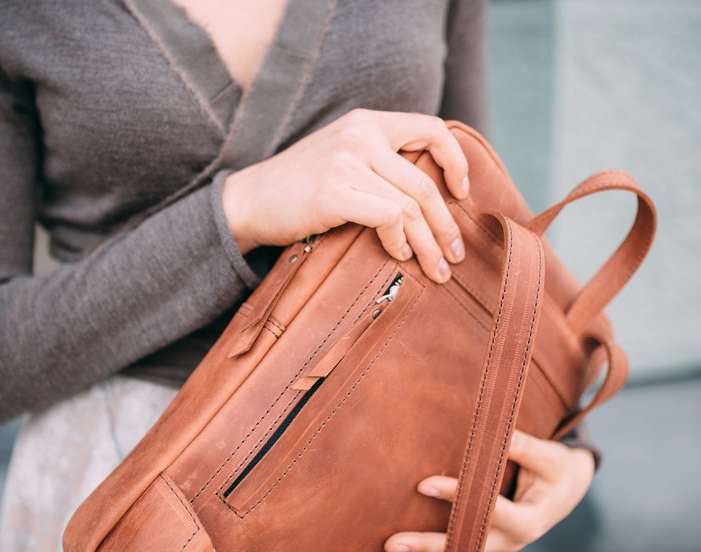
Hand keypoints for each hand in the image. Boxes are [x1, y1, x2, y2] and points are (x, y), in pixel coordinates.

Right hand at [222, 108, 468, 282]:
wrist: (249, 200)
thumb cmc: (298, 187)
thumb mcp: (341, 155)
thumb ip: (378, 159)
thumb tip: (426, 194)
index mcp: (367, 122)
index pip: (432, 129)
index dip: (456, 162)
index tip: (462, 194)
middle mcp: (360, 135)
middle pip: (426, 183)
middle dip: (447, 225)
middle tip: (457, 255)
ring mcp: (347, 162)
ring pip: (412, 205)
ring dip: (430, 244)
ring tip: (438, 270)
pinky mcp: (335, 192)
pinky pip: (388, 217)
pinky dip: (400, 241)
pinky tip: (399, 256)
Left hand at [385, 429, 595, 551]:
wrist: (568, 487)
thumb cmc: (556, 466)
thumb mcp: (547, 454)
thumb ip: (519, 444)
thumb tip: (492, 425)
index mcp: (529, 520)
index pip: (486, 509)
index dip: (456, 496)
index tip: (423, 484)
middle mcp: (513, 543)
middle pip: (467, 547)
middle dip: (429, 546)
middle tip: (392, 543)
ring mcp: (501, 551)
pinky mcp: (491, 551)